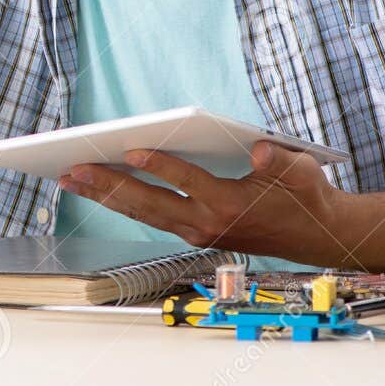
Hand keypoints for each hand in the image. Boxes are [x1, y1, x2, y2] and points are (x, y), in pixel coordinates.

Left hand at [58, 142, 349, 263]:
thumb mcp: (303, 171)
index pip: (186, 180)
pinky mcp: (193, 232)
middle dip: (107, 185)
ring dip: (103, 196)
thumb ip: (281, 159)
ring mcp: (196, 231)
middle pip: (148, 202)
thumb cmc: (306, 196)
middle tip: (71, 169)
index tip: (130, 149)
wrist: (315, 236)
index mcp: (230, 204)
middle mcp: (206, 222)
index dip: (159, 164)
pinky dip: (121, 203)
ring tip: (68, 180)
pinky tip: (97, 190)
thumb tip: (258, 149)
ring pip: (142, 213)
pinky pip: (149, 217)